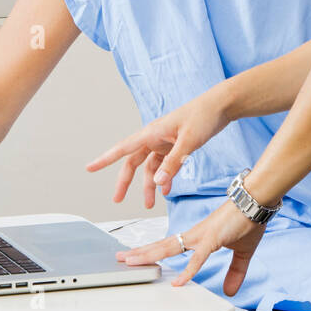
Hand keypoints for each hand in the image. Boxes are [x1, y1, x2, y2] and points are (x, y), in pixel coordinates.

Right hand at [85, 88, 231, 206]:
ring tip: (150, 204)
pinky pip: (165, 165)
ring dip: (149, 185)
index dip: (105, 159)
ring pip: (150, 167)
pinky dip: (165, 178)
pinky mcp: (176, 146)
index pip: (123, 148)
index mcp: (152, 132)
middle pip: (133, 162)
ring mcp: (165, 142)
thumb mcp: (189, 141)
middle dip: (125, 181)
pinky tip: (167, 190)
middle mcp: (155, 137)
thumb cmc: (203, 117)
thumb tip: (158, 182)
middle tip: (118, 199)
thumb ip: (173, 163)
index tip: (89, 168)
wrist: (221, 106)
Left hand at [115, 200, 264, 295]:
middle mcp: (195, 234)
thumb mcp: (242, 253)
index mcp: (199, 236)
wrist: (257, 199)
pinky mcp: (214, 238)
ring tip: (131, 260)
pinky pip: (198, 257)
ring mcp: (202, 235)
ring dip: (150, 255)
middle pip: (163, 245)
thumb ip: (235, 272)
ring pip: (170, 247)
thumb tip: (230, 290)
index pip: (170, 245)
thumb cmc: (249, 220)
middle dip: (142, 252)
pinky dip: (188, 270)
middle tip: (121, 258)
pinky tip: (178, 281)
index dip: (153, 251)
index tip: (138, 255)